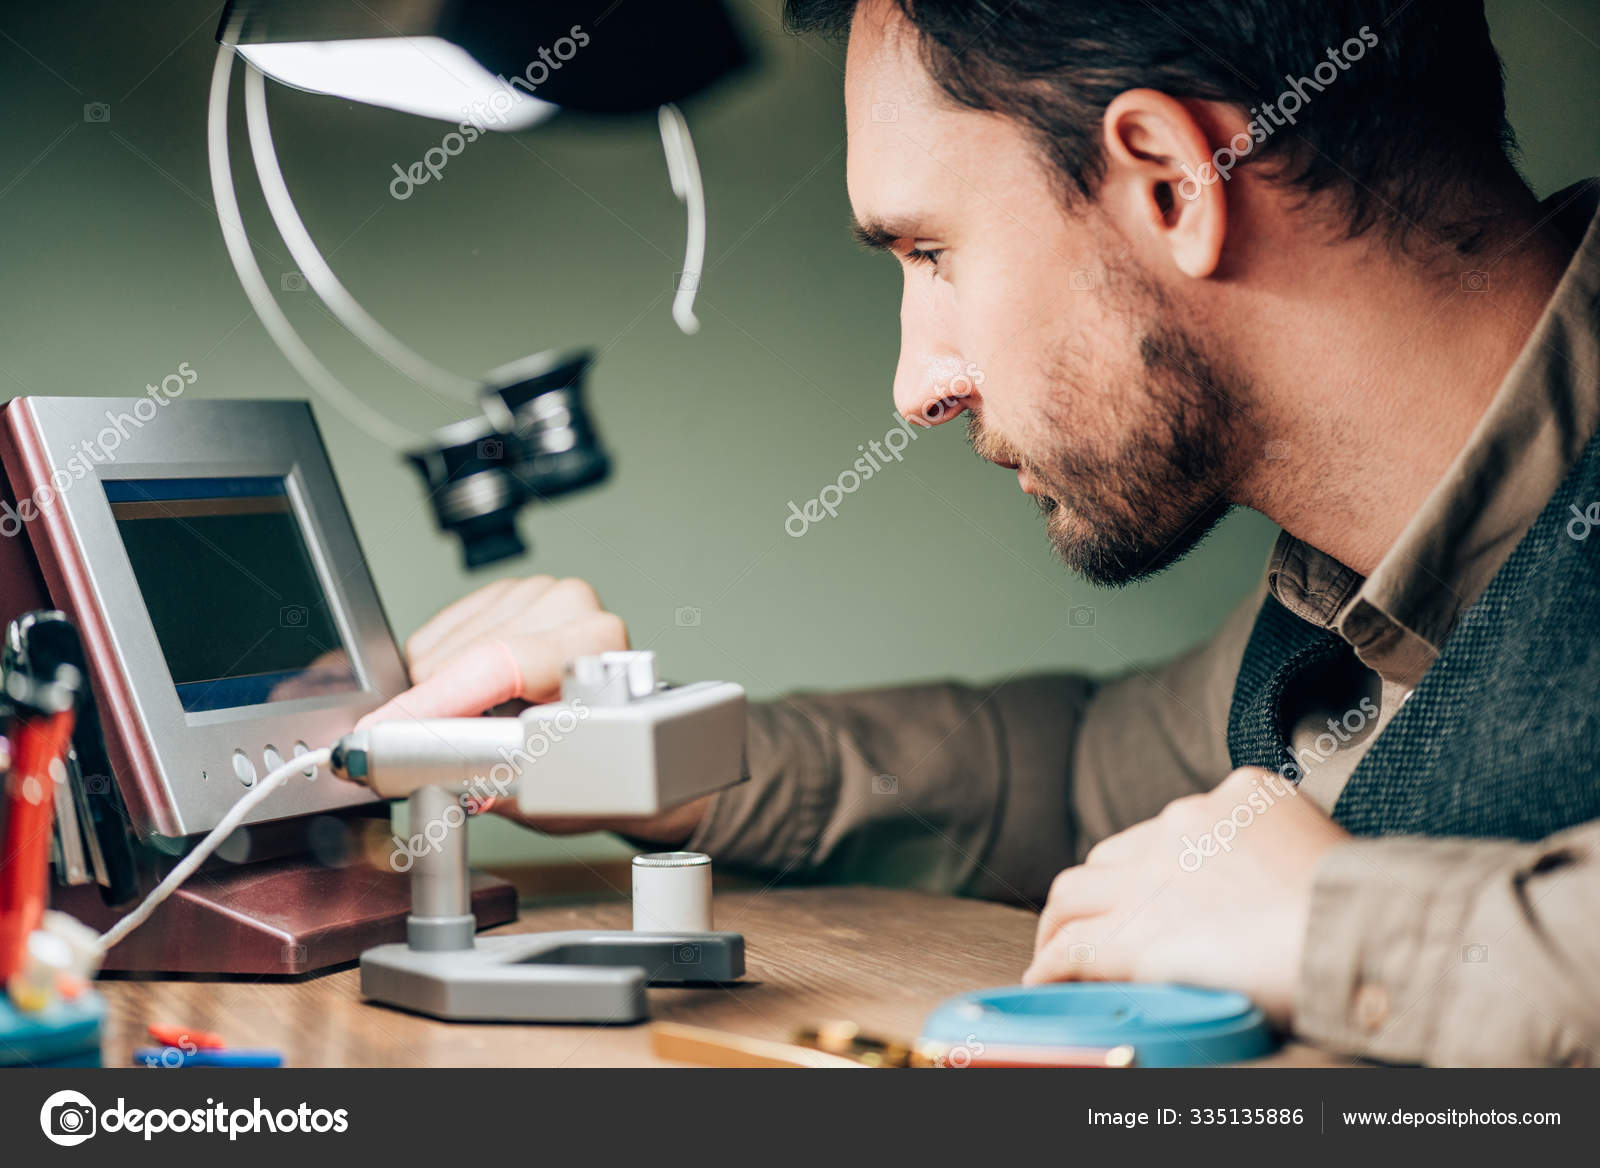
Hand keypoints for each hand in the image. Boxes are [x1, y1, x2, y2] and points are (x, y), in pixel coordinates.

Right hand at [365, 575, 707, 845]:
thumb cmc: (599, 764)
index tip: (389, 730)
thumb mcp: (556, 789)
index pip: (496, 663)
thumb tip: (436, 772)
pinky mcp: (504, 593)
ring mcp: (537, 593)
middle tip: (463, 749)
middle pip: (460, 660)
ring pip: (438, 651)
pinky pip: (432, 638)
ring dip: (443, 695)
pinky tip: (481, 694)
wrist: (623, 741)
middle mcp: (570, 606)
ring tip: (490, 719)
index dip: (435, 702)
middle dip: (442, 713)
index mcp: (594, 644)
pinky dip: (437, 673)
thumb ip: (494, 778)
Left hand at [1026, 767, 1349, 1025]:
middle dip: (1106, 888)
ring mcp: (1150, 877)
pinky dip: (1051, 966)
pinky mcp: (1131, 933)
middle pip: (1116, 854)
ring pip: (1075, 892)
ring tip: (1056, 946)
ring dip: (1059, 921)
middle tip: (1101, 920)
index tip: (1158, 892)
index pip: (1172, 826)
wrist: (1350, 931)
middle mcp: (1183, 823)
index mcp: (1235, 796)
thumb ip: (1280, 848)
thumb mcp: (1324, 842)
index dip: (1157, 864)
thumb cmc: (1361, 906)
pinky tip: (1045, 983)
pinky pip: (1071, 950)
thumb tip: (1271, 877)